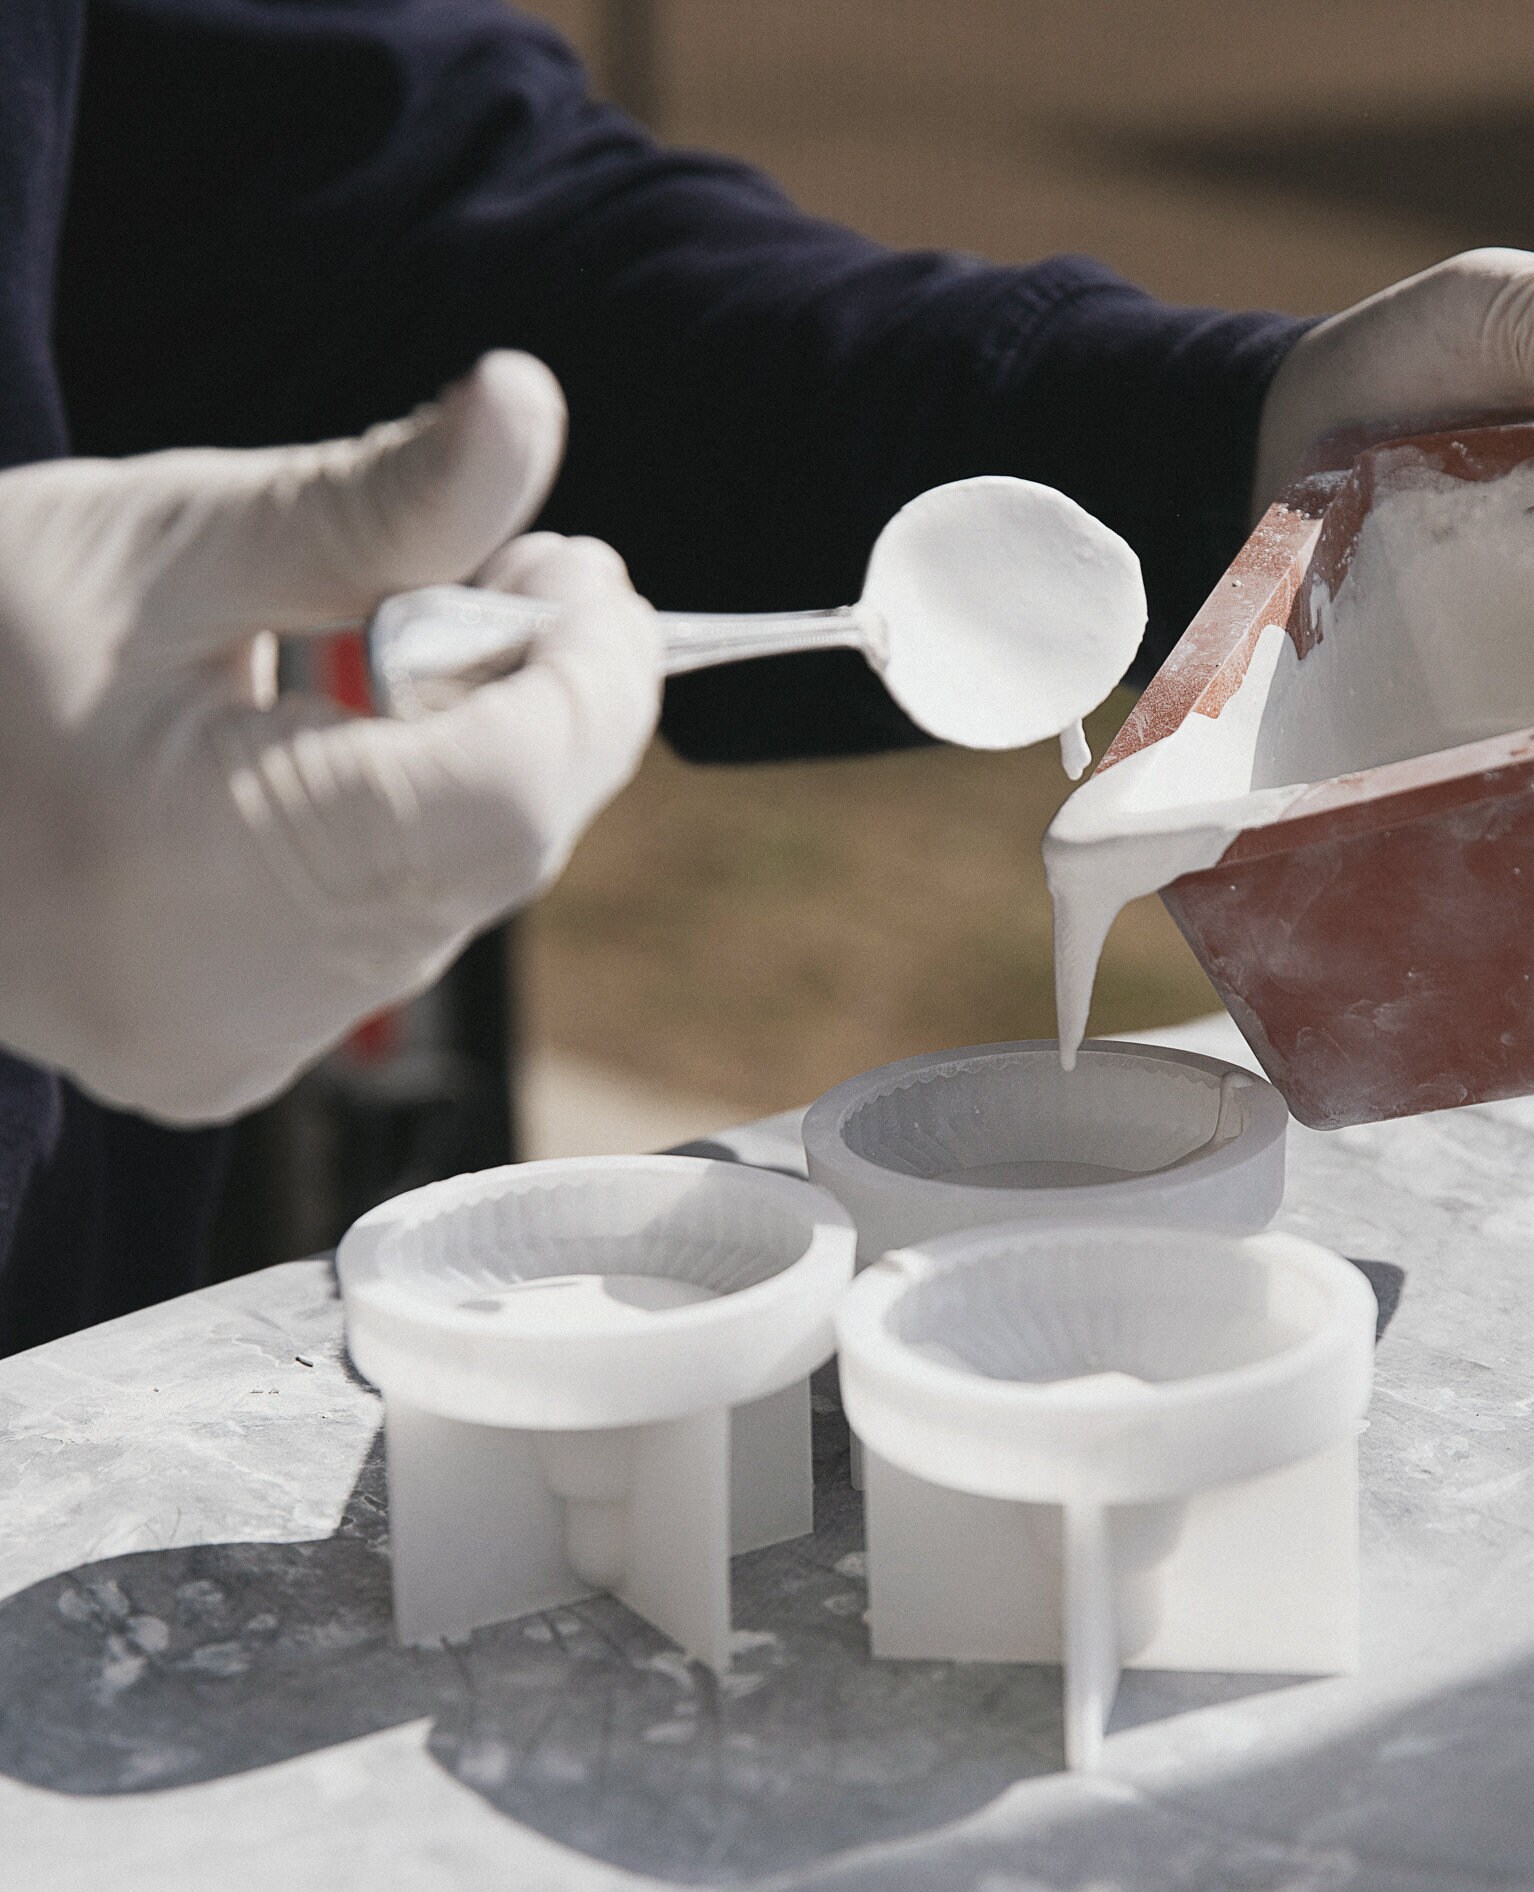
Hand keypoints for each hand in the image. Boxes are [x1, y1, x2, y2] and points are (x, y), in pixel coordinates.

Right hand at [0, 352, 662, 1122]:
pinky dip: (411, 829)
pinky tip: (343, 747)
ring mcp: (234, 1050)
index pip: (509, 799)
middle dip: (541, 702)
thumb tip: (529, 408)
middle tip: (518, 574)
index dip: (591, 680)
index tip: (585, 568)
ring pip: (462, 891)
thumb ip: (370, 500)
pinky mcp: (228, 1060)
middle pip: (502, 845)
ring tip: (398, 646)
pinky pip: (392, 934)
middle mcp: (235, 1002)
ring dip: (478, 760)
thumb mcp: (162, 537)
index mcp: (203, 868)